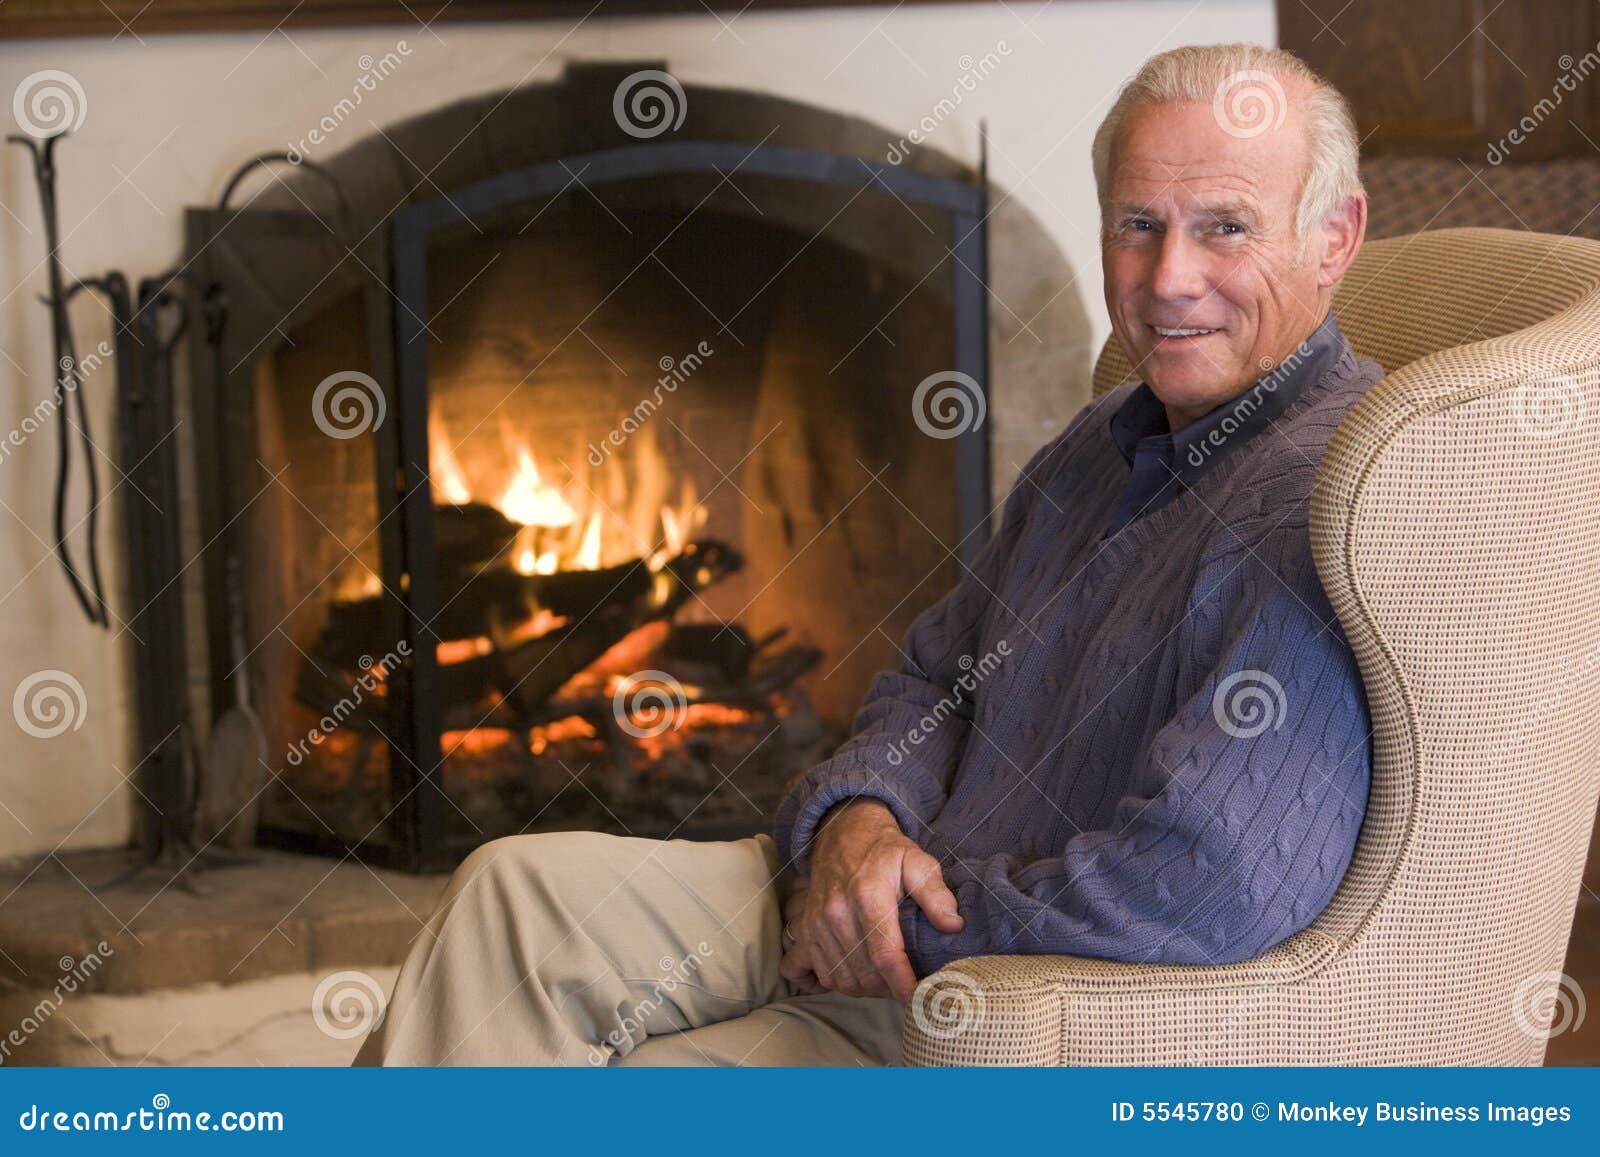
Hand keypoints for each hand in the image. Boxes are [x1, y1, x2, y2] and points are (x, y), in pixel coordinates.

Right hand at [778, 799, 962, 1001]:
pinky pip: (806, 970)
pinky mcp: (804, 928)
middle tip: (905, 984)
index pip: (885, 956)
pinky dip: (827, 981)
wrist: (843, 832)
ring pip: (839, 978)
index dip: (903, 984)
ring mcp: (816, 923)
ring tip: (883, 981)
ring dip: (863, 989)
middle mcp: (837, 912)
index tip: (919, 997)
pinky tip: (847, 976)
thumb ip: (935, 893)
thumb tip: (953, 925)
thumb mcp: (918, 861)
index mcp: (868, 896)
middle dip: (888, 989)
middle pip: (863, 974)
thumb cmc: (885, 851)